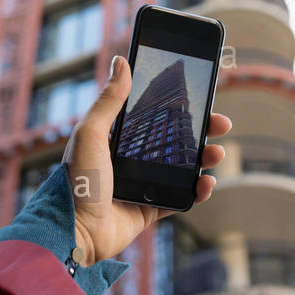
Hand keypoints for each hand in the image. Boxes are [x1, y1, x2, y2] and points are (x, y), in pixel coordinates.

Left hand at [63, 54, 231, 264]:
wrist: (74, 232)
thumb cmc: (76, 181)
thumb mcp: (90, 133)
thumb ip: (109, 100)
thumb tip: (120, 61)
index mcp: (115, 139)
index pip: (153, 116)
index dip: (177, 106)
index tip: (199, 94)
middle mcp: (130, 160)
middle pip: (174, 139)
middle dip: (201, 130)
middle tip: (220, 123)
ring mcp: (141, 185)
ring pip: (182, 167)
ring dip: (204, 158)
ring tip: (216, 153)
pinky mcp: (149, 209)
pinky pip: (180, 198)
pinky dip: (198, 191)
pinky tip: (207, 182)